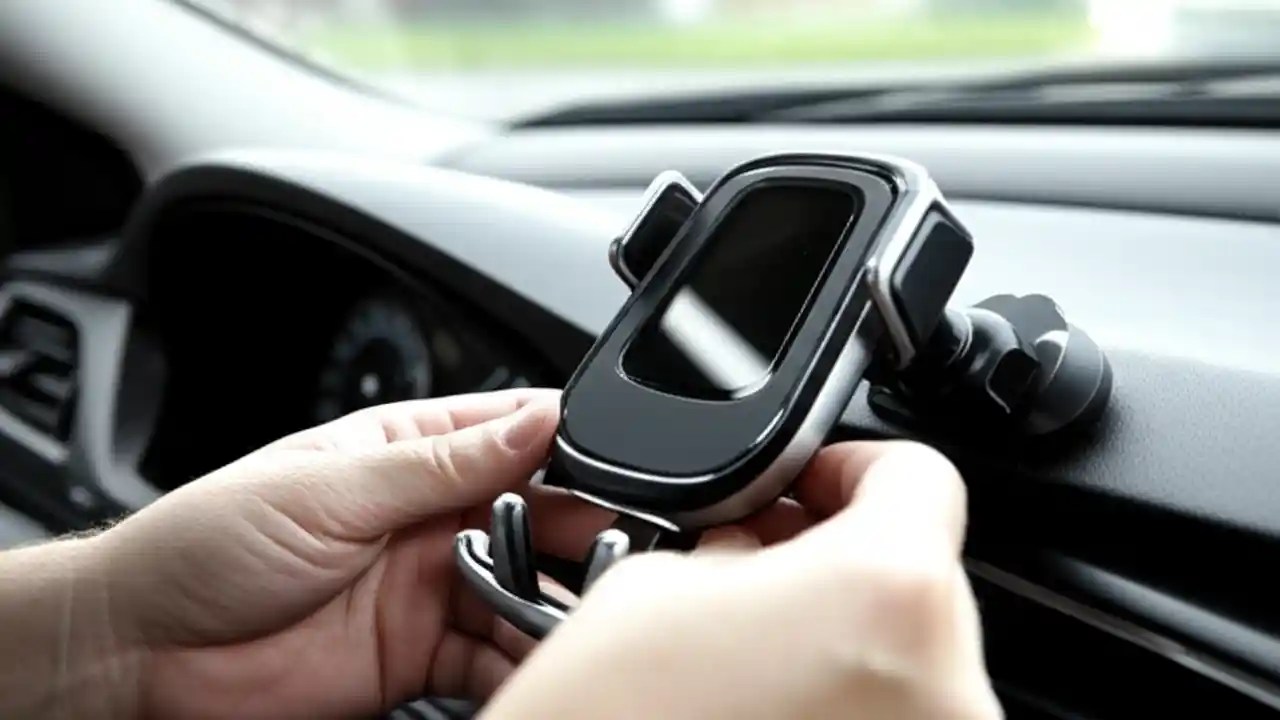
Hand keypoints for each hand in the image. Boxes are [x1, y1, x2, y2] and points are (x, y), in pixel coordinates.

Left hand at [88, 388, 610, 718]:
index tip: (615, 468)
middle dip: (580, 531)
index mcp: (407, 453)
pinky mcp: (419, 657)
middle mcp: (428, 518)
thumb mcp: (332, 488)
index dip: (566, 447)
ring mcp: (428, 589)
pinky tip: (536, 663)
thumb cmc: (207, 544)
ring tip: (579, 618)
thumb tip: (535, 419)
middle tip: (613, 551)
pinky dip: (521, 663)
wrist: (139, 653)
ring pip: (525, 591)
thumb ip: (443, 463)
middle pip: (535, 517)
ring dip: (556, 604)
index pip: (510, 434)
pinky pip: (491, 658)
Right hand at [483, 441, 1001, 719]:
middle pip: (912, 569)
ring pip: (904, 653)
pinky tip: (760, 701)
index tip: (802, 486)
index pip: (918, 475)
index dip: (845, 468)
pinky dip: (838, 696)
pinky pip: (894, 714)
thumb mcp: (650, 587)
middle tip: (754, 568)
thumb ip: (733, 539)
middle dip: (829, 558)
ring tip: (743, 651)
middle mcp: (946, 686)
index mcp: (887, 597)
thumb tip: (764, 535)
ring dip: (833, 634)